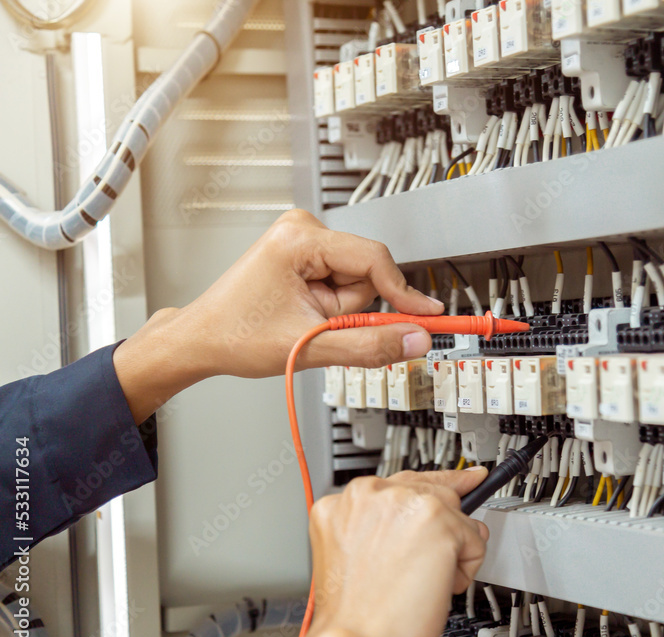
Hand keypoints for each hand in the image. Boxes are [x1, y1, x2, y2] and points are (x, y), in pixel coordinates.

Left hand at [113, 210, 442, 420]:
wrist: (203, 339)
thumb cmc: (236, 335)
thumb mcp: (309, 348)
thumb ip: (369, 346)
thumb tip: (413, 339)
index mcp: (300, 239)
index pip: (374, 259)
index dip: (404, 293)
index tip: (428, 315)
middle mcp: (302, 229)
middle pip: (367, 272)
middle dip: (353, 308)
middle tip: (322, 328)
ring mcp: (303, 240)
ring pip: (357, 281)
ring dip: (341, 310)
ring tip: (306, 322)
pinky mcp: (305, 254)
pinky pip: (343, 282)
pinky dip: (333, 306)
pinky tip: (306, 315)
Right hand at [286, 468, 489, 636]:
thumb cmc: (355, 616)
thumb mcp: (359, 554)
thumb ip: (390, 525)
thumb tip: (440, 516)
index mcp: (347, 501)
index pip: (405, 481)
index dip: (437, 487)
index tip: (464, 480)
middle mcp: (372, 493)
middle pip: (436, 494)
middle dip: (442, 531)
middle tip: (425, 569)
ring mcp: (404, 502)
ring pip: (457, 516)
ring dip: (451, 553)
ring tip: (419, 584)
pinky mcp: (437, 520)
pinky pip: (475, 541)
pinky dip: (465, 570)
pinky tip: (434, 587)